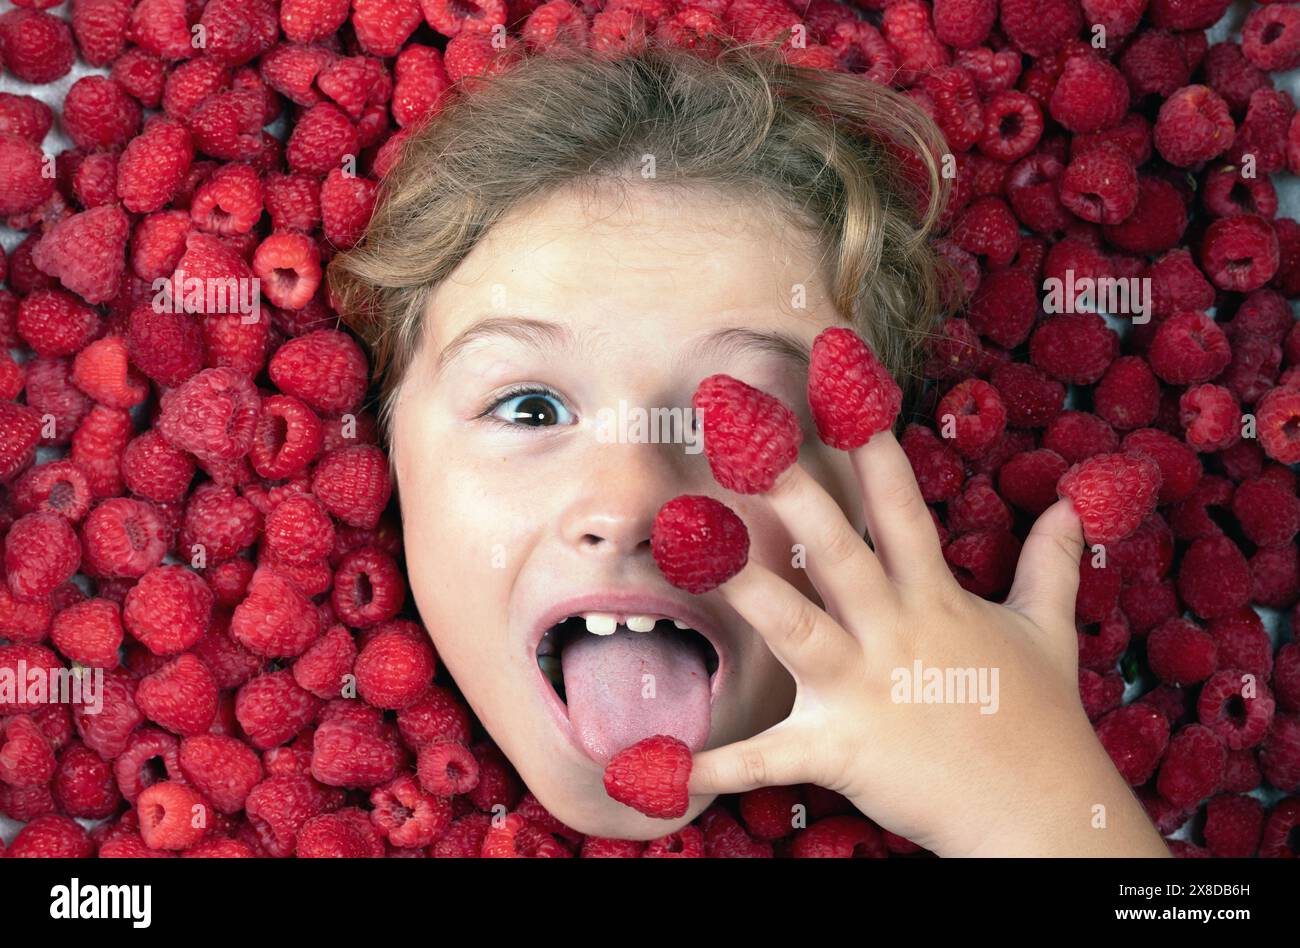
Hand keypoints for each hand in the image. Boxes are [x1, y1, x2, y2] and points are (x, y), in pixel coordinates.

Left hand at [690, 430, 1169, 856]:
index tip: (842, 386)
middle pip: (838, 550)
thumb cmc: (1041, 720)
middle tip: (746, 438)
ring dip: (745, 588)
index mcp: (936, 599)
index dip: (871, 445)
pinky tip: (662, 767)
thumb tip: (1076, 504)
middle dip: (794, 490)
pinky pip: (769, 757)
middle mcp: (895, 632)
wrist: (1040, 816)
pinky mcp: (840, 750)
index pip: (900, 507)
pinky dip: (717, 766)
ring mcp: (865, 689)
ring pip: (795, 627)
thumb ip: (1053, 562)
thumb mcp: (1049, 630)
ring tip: (690, 547)